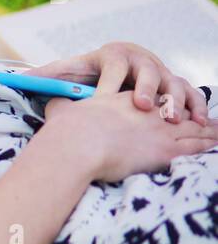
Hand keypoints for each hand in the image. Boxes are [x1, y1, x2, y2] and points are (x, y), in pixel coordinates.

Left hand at [26, 42, 208, 125]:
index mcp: (112, 55)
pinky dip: (195, 105)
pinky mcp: (174, 83)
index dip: (110, 83)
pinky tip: (199, 122)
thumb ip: (44, 76)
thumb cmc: (86, 73)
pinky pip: (190, 92)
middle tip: (143, 107)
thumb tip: (10, 77)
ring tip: (174, 118)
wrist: (112, 66)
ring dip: (175, 99)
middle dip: (146, 88)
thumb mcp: (66, 72)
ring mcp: (160, 70)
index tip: (104, 100)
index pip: (112, 66)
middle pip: (147, 71)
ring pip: (173, 81)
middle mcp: (139, 59)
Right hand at [41, 90, 217, 183]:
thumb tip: (42, 95)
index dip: (161, 104)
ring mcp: (159, 127)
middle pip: (174, 109)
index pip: (149, 98)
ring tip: (216, 129)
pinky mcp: (167, 147)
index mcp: (123, 99)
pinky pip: (197, 144)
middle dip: (189, 113)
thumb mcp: (59, 110)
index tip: (167, 111)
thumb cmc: (67, 132)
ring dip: (206, 130)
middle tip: (203, 119)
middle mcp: (146, 110)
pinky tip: (215, 141)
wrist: (78, 146)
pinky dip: (208, 144)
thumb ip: (59, 104)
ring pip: (191, 126)